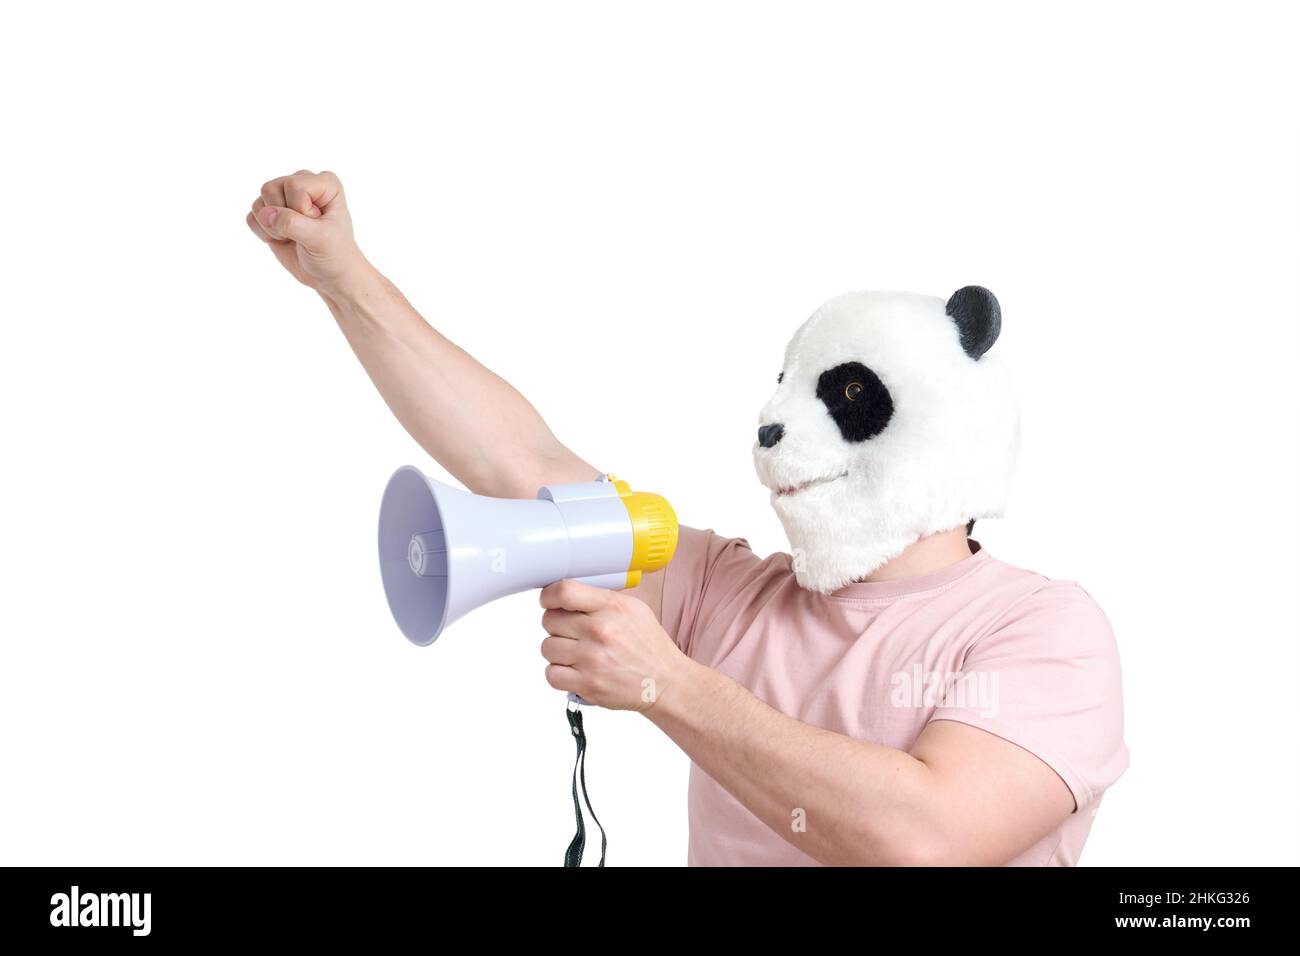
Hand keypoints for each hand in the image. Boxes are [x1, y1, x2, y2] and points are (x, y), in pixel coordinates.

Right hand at [245, 170, 369, 293]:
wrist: (328, 276)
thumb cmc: (333, 254)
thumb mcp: (320, 239)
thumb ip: (292, 223)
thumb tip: (264, 214)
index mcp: (325, 182)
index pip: (294, 185)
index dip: (301, 210)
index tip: (318, 226)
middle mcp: (303, 182)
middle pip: (271, 189)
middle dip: (284, 218)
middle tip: (305, 233)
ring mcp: (284, 196)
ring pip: (258, 203)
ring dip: (272, 228)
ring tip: (294, 237)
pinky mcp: (270, 212)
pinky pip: (251, 218)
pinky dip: (263, 234)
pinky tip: (283, 239)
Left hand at [539, 581, 690, 710]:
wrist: (666, 681)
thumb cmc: (649, 645)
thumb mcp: (633, 608)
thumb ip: (600, 598)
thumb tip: (566, 593)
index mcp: (612, 607)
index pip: (564, 592)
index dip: (549, 596)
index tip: (549, 601)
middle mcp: (600, 631)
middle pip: (549, 620)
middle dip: (556, 625)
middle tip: (572, 632)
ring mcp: (592, 659)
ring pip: (547, 647)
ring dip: (557, 651)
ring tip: (576, 653)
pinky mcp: (588, 685)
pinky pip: (551, 674)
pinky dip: (559, 673)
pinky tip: (574, 669)